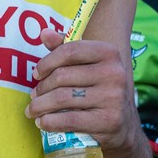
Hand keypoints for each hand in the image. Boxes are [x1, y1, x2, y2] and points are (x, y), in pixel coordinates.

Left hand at [27, 27, 138, 151]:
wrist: (124, 124)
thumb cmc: (99, 89)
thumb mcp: (87, 66)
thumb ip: (66, 49)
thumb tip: (44, 33)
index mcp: (109, 53)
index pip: (69, 51)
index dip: (47, 62)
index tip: (36, 74)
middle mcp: (114, 73)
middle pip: (62, 76)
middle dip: (41, 87)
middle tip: (34, 96)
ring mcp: (113, 98)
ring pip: (61, 98)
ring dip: (40, 106)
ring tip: (33, 110)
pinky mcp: (108, 121)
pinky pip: (68, 119)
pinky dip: (49, 122)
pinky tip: (43, 122)